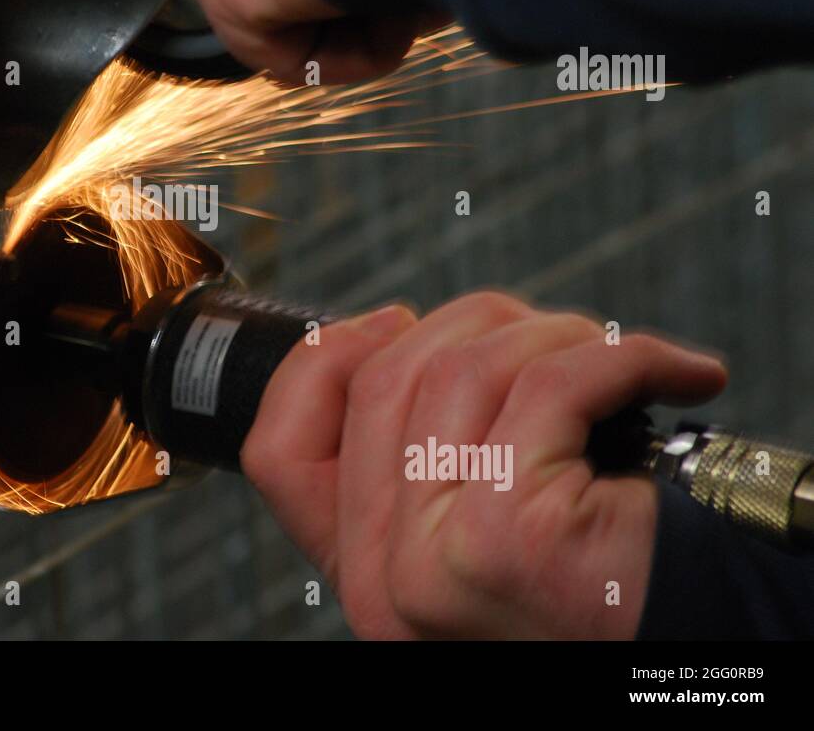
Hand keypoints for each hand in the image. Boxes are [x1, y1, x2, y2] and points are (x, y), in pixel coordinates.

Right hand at [241, 291, 727, 638]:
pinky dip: (623, 357)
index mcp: (366, 575)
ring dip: (556, 336)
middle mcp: (382, 578)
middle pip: (381, 381)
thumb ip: (424, 468)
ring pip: (460, 370)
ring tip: (618, 362)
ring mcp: (434, 561)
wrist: (704, 658)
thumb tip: (407, 331)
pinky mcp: (508, 539)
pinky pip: (552, 387)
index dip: (321, 362)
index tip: (394, 322)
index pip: (277, 451)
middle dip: (475, 323)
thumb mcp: (483, 538)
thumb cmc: (614, 598)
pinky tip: (673, 374)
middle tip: (556, 338)